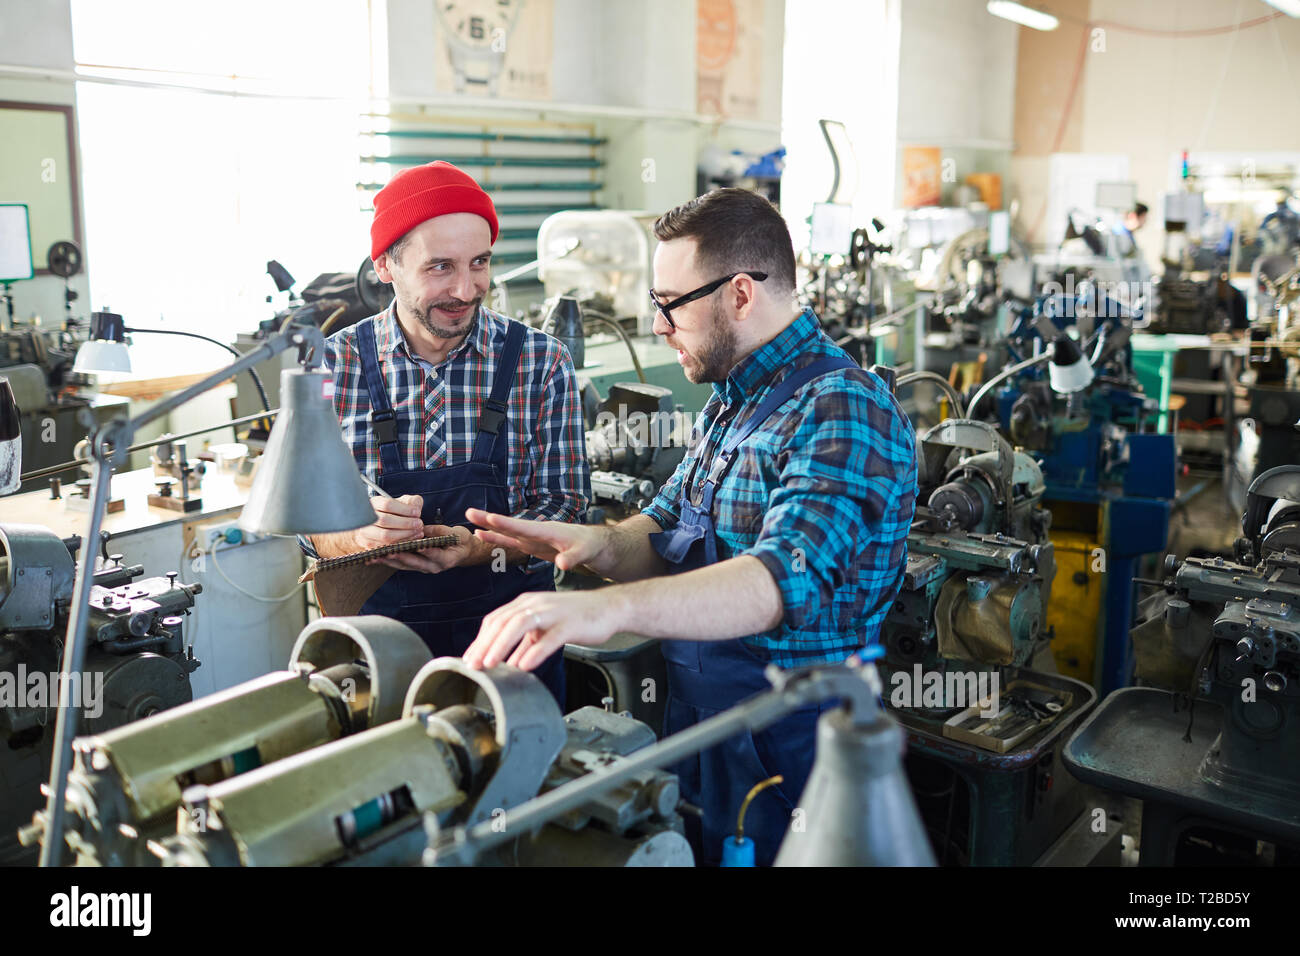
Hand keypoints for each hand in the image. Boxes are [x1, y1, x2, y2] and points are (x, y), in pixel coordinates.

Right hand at [353, 494, 424, 551]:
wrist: (383, 527)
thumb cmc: (395, 514)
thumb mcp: (402, 504)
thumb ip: (411, 501)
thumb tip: (416, 503)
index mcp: (374, 503)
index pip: (387, 505)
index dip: (404, 509)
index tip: (417, 512)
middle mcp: (366, 517)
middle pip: (385, 520)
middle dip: (405, 523)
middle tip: (419, 524)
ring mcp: (365, 532)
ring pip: (385, 535)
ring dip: (405, 534)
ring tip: (418, 532)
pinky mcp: (369, 545)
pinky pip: (386, 547)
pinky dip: (401, 544)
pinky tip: (412, 539)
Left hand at [369, 523, 479, 572]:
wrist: (463, 551)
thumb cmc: (461, 541)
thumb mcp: (457, 533)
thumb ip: (439, 531)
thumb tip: (422, 528)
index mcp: (446, 559)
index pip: (434, 555)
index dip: (424, 550)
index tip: (414, 545)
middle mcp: (434, 567)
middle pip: (414, 562)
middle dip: (399, 556)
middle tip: (386, 552)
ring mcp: (425, 568)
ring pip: (405, 565)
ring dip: (389, 560)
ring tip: (375, 555)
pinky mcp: (417, 566)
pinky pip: (402, 564)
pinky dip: (390, 560)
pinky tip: (378, 556)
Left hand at [463, 590, 623, 671]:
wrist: (609, 608)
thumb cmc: (578, 617)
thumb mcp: (546, 629)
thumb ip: (527, 644)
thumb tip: (510, 662)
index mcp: (527, 603)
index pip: (496, 619)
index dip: (480, 639)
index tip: (469, 659)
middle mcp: (537, 603)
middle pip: (503, 621)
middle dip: (485, 644)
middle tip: (473, 665)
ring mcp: (553, 612)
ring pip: (521, 625)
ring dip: (502, 645)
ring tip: (491, 663)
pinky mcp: (570, 623)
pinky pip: (549, 637)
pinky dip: (535, 651)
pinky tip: (525, 665)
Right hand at [465, 508, 607, 574]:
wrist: (596, 546)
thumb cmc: (592, 545)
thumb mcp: (585, 552)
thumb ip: (572, 557)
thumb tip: (562, 563)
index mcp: (547, 530)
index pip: (523, 527)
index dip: (505, 523)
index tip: (488, 518)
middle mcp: (537, 532)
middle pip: (509, 525)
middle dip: (490, 519)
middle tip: (469, 512)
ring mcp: (533, 538)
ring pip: (507, 532)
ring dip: (490, 528)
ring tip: (471, 522)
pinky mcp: (533, 546)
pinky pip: (511, 542)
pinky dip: (498, 539)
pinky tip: (484, 536)